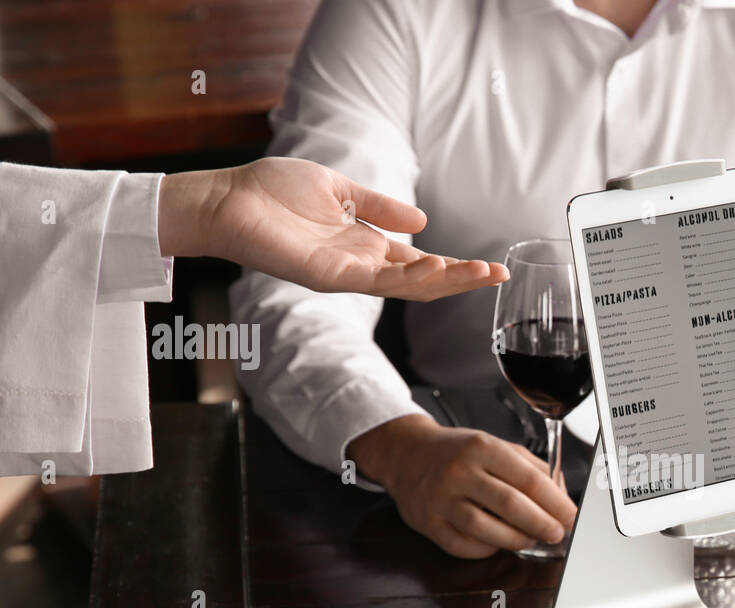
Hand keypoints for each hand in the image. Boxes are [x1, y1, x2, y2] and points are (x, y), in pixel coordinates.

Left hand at [157, 157, 507, 300]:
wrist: (227, 199)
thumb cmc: (271, 191)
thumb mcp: (339, 188)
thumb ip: (379, 206)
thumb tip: (422, 220)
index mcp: (365, 245)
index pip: (420, 262)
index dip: (457, 266)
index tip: (492, 267)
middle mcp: (361, 265)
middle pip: (424, 280)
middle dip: (464, 279)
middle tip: (501, 276)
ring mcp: (348, 274)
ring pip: (409, 286)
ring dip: (448, 281)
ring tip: (483, 274)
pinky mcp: (329, 275)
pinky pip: (378, 281)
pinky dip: (410, 277)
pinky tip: (437, 267)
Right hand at [349, 414, 576, 557]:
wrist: (407, 454)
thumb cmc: (457, 453)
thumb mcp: (494, 445)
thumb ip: (531, 467)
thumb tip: (562, 496)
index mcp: (482, 448)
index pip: (528, 479)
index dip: (556, 502)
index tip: (571, 516)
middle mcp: (459, 472)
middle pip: (510, 505)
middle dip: (541, 524)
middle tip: (557, 533)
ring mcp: (440, 499)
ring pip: (486, 529)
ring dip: (516, 540)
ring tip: (530, 539)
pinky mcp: (427, 523)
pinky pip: (463, 546)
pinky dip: (486, 549)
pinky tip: (497, 543)